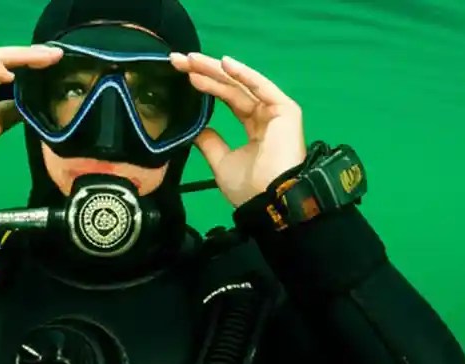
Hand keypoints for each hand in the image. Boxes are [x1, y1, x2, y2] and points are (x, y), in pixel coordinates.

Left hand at [169, 53, 306, 206]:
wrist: (269, 201)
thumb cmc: (249, 188)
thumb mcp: (221, 163)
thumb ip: (210, 143)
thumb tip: (197, 128)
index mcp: (254, 128)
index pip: (227, 99)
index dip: (205, 85)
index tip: (181, 74)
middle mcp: (265, 115)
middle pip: (231, 87)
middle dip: (205, 72)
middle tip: (179, 60)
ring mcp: (276, 111)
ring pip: (241, 84)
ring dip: (216, 70)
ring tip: (190, 60)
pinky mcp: (285, 109)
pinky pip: (260, 87)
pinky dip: (243, 74)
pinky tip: (222, 63)